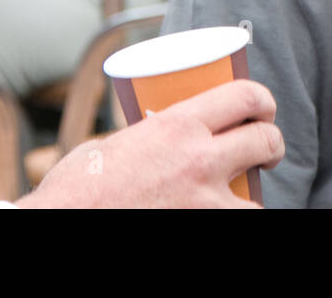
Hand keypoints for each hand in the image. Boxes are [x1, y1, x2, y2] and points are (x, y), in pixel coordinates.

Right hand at [17, 79, 284, 207]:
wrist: (61, 224)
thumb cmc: (76, 190)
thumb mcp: (117, 144)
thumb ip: (150, 138)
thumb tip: (161, 141)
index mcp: (177, 125)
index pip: (244, 96)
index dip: (262, 100)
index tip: (262, 108)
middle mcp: (198, 161)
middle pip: (264, 141)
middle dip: (271, 144)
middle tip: (264, 149)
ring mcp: (203, 206)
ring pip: (258, 202)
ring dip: (252, 199)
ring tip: (242, 198)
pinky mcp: (202, 234)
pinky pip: (238, 228)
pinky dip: (234, 222)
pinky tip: (222, 218)